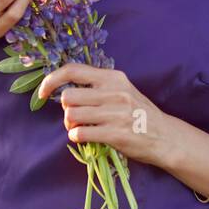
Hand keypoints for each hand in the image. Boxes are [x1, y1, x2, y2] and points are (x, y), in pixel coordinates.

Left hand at [36, 63, 171, 167]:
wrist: (166, 137)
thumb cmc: (140, 113)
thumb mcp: (123, 90)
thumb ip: (98, 87)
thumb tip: (65, 90)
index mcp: (113, 77)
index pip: (73, 70)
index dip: (51, 80)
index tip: (42, 93)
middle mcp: (114, 92)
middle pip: (67, 97)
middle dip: (65, 110)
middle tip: (75, 118)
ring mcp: (115, 113)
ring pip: (71, 115)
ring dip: (70, 125)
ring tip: (81, 129)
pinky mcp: (116, 134)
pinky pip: (80, 133)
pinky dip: (77, 137)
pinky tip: (85, 138)